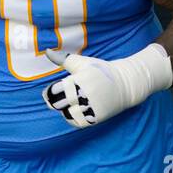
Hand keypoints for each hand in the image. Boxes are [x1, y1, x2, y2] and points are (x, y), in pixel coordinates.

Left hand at [41, 44, 172, 128]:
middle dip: (56, 101)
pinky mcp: (96, 118)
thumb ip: (64, 59)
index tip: (54, 90)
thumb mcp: (82, 62)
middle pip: (57, 104)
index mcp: (78, 79)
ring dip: (66, 109)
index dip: (50, 92)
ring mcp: (90, 107)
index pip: (53, 92)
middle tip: (62, 97)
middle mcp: (84, 94)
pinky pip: (76, 122)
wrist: (124, 84)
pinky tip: (78, 109)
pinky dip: (74, 117)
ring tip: (73, 102)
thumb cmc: (100, 70)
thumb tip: (47, 51)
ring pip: (66, 114)